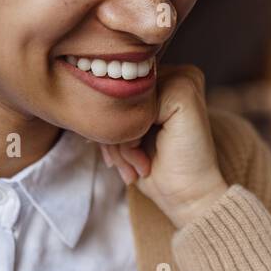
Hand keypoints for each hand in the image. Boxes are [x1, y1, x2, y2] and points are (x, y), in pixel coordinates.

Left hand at [100, 64, 228, 228]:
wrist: (188, 198)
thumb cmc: (157, 170)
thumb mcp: (127, 134)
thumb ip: (113, 108)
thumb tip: (81, 96)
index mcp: (166, 79)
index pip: (118, 87)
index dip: (107, 121)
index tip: (111, 156)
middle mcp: (177, 73)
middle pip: (119, 91)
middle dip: (110, 132)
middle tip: (121, 167)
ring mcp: (183, 79)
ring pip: (125, 99)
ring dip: (119, 139)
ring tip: (134, 166)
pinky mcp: (184, 92)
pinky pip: (139, 107)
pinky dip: (131, 138)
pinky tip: (144, 160)